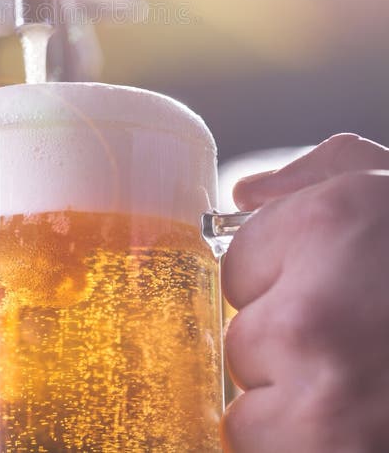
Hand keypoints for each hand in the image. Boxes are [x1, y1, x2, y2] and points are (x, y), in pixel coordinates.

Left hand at [222, 133, 388, 452]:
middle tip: (359, 344)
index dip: (281, 282)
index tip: (331, 289)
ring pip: (251, 417)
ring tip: (369, 386)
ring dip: (295, 412)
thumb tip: (245, 195)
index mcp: (326, 228)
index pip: (235, 268)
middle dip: (285, 348)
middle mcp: (311, 316)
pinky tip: (370, 418)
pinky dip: (317, 444)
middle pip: (240, 345)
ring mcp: (326, 406)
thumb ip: (312, 178)